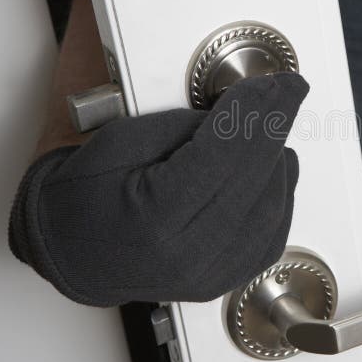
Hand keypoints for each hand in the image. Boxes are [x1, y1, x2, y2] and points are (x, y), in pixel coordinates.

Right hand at [9, 72, 308, 306]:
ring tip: (273, 126)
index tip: (274, 82)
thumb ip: (187, 127)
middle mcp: (187, 256)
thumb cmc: (85, 195)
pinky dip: (279, 195)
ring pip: (271, 208)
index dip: (253, 112)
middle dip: (275, 126)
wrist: (71, 248)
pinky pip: (271, 236)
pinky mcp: (222, 280)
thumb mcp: (123, 141)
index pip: (223, 155)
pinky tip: (275, 169)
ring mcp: (208, 275)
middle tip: (290, 90)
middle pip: (254, 180)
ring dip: (278, 159)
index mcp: (154, 219)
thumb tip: (243, 113)